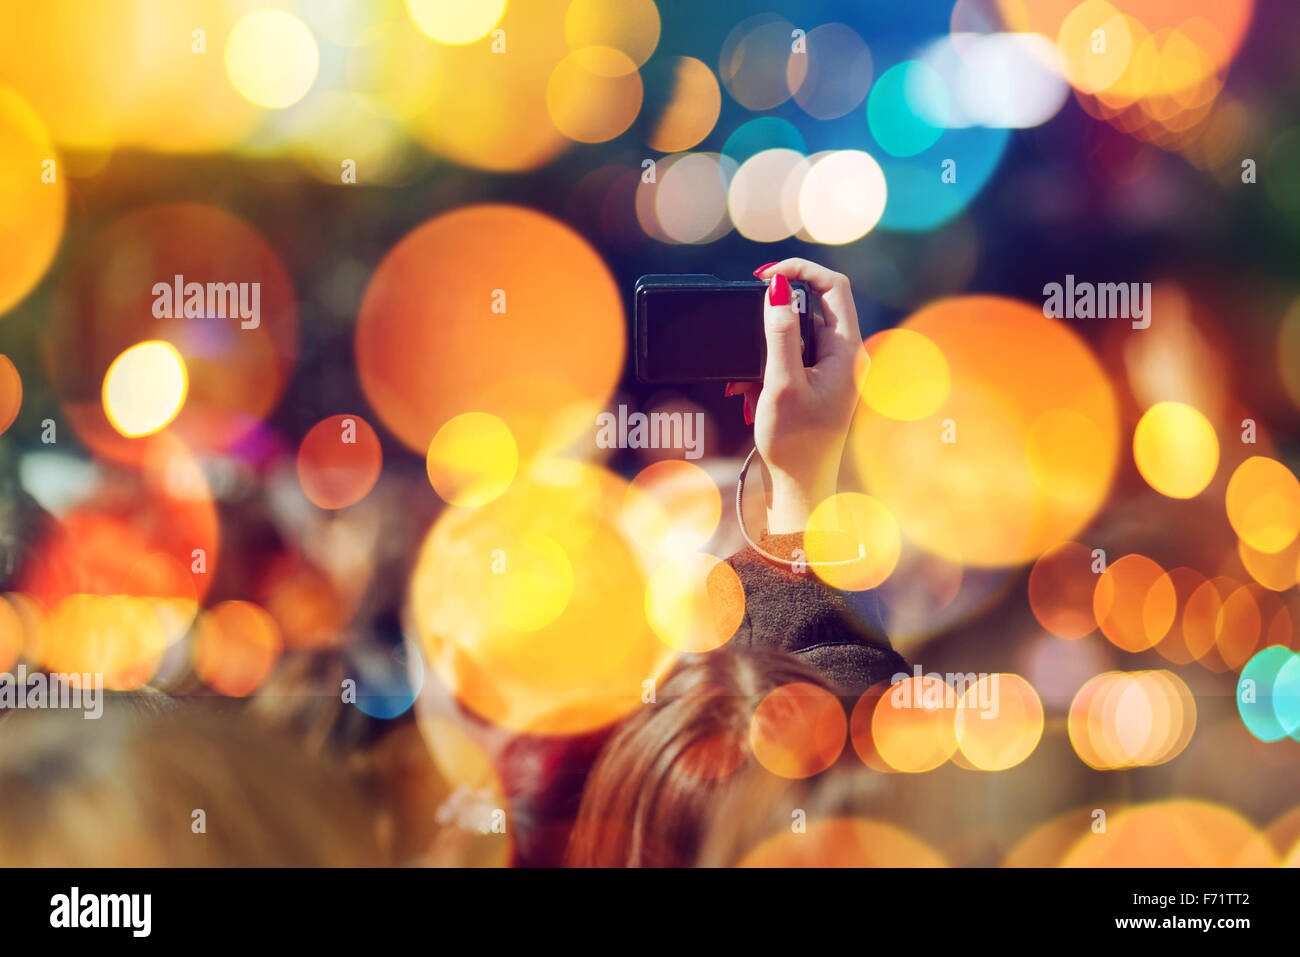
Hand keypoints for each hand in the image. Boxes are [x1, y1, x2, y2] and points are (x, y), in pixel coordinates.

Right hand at [728, 259, 865, 533]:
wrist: (799, 489)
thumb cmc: (794, 444)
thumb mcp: (780, 384)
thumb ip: (779, 333)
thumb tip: (777, 289)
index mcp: (848, 351)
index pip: (833, 286)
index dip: (799, 270)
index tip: (763, 276)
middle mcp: (845, 356)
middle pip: (812, 306)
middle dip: (773, 315)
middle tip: (745, 328)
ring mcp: (831, 370)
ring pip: (794, 333)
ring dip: (764, 346)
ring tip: (745, 380)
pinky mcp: (815, 384)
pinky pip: (788, 358)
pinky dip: (764, 367)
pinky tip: (745, 392)